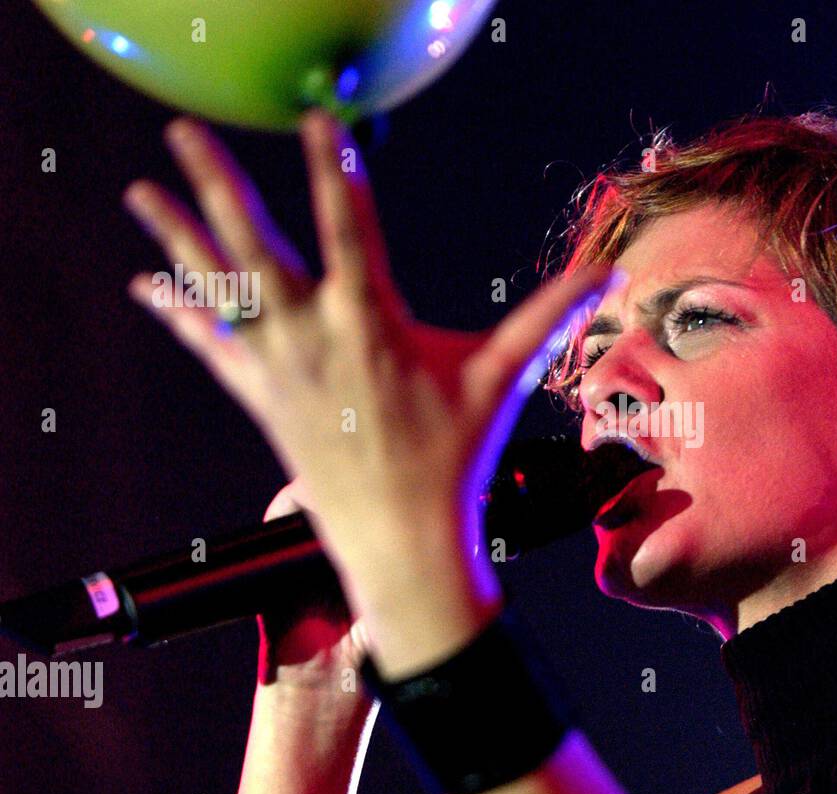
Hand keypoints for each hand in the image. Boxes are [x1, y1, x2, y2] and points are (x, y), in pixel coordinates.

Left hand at [122, 111, 618, 674]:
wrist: (402, 540)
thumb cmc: (457, 457)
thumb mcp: (503, 379)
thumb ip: (549, 319)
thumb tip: (606, 278)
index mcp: (371, 321)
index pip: (349, 225)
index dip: (333, 167)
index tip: (319, 119)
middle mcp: (311, 335)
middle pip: (253, 241)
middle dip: (216, 181)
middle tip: (183, 131)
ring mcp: (278, 366)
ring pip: (216, 286)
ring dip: (175, 232)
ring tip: (139, 189)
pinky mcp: (261, 396)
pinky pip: (209, 343)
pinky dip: (177, 310)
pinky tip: (146, 282)